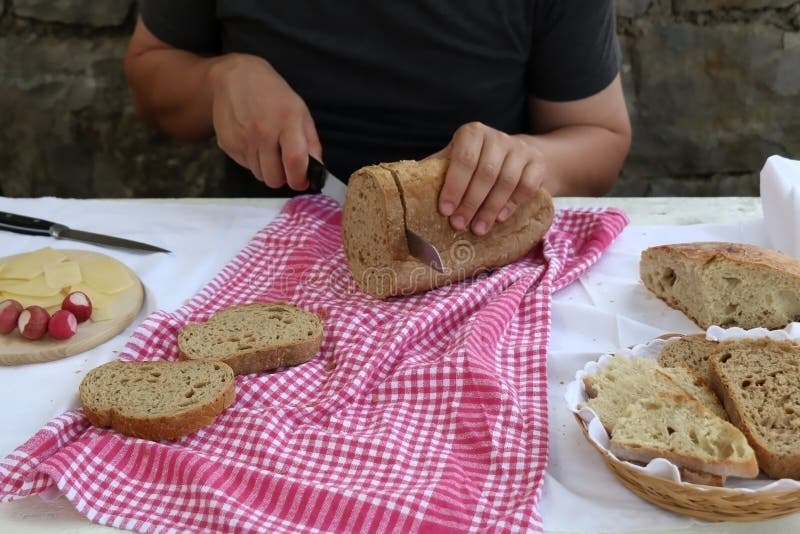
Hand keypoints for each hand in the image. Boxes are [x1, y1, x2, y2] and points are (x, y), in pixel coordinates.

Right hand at [209, 54, 320, 189]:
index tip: (302, 181)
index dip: (300, 179)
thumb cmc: (274, 95)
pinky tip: (253, 143)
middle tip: (285, 167)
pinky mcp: (227, 144)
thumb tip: (316, 172)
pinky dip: (253, 161)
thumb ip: (311, 143)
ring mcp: (242, 139)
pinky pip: (245, 166)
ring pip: (260, 175)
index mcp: (286, 121)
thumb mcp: (300, 112)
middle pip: (274, 178)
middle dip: (283, 178)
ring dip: (267, 169)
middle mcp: (263, 132)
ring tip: (268, 149)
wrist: (235, 77)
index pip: (294, 161)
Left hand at [429, 122, 545, 235]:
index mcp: (472, 133)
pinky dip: (512, 204)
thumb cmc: (477, 161)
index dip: (454, 187)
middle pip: (485, 173)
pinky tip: (500, 218)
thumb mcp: (456, 158)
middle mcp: (497, 137)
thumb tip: (409, 189)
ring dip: (490, 209)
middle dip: (470, 203)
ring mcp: (520, 148)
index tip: (445, 210)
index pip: (463, 159)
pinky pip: (527, 185)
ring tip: (478, 229)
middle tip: (459, 225)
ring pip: (506, 181)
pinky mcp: (537, 162)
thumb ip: (437, 169)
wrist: (517, 154)